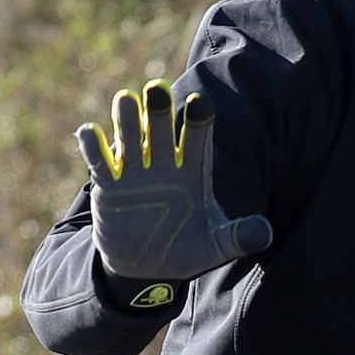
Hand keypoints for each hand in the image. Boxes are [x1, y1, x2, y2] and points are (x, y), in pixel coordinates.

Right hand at [77, 80, 272, 281]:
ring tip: (125, 99)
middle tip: (156, 88)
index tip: (199, 104)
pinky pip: (101, 162)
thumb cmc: (188, 248)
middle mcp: (165, 163)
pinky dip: (93, 147)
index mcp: (194, 170)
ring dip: (126, 119)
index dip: (198, 120)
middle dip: (158, 109)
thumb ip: (239, 237)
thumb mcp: (216, 246)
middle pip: (161, 129)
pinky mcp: (110, 186)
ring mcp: (136, 172)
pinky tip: (89, 132)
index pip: (198, 137)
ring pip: (131, 138)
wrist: (149, 265)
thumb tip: (265, 234)